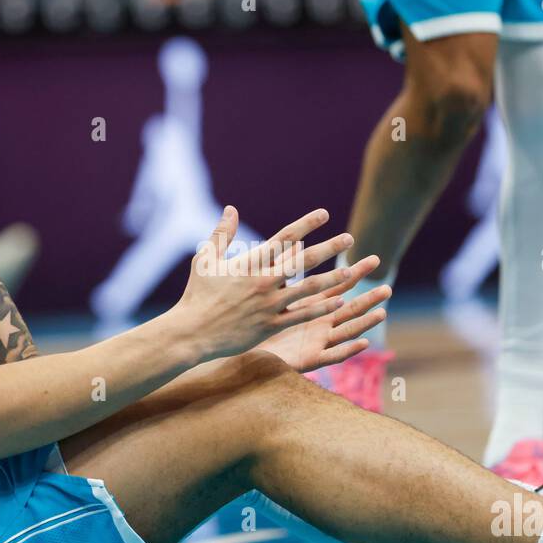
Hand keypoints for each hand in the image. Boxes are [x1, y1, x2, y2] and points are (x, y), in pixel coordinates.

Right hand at [174, 206, 358, 361]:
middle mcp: (263, 282)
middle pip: (303, 261)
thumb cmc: (197, 295)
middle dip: (328, 248)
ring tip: (350, 271)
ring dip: (331, 279)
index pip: (284, 238)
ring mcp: (269, 305)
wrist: (191, 333)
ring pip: (308, 289)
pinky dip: (320, 308)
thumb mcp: (205, 260)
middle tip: (349, 238)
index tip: (324, 214)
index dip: (306, 224)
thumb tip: (230, 209)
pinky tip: (337, 302)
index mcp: (250, 263)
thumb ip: (221, 234)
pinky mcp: (270, 326)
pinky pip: (301, 316)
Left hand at [257, 254, 390, 372]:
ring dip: (365, 322)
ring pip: (346, 331)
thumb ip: (283, 267)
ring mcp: (316, 342)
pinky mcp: (309, 359)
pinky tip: (364, 343)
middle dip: (369, 298)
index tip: (374, 260)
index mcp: (311, 305)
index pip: (339, 286)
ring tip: (382, 312)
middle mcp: (319, 323)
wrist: (244, 350)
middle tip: (389, 287)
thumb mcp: (271, 291)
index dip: (356, 274)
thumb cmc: (254, 322)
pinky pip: (333, 356)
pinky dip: (349, 350)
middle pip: (349, 308)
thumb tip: (291, 242)